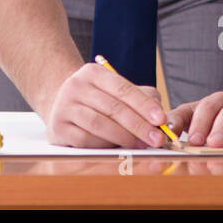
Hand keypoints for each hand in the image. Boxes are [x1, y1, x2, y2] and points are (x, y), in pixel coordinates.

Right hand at [42, 62, 169, 148]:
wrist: (61, 107)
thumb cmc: (98, 101)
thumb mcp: (116, 92)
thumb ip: (142, 98)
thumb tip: (163, 118)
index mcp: (92, 73)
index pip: (122, 88)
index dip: (143, 104)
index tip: (161, 119)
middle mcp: (75, 86)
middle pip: (113, 107)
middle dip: (139, 125)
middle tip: (157, 139)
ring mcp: (64, 106)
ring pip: (99, 124)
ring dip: (124, 137)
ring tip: (141, 145)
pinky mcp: (58, 127)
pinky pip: (86, 140)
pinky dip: (104, 145)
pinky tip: (116, 149)